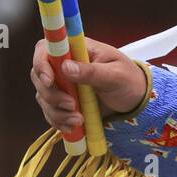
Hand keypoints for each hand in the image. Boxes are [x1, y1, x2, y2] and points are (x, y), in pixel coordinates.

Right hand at [31, 38, 147, 131]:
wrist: (137, 101)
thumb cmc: (129, 81)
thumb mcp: (116, 75)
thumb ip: (92, 71)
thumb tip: (66, 67)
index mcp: (77, 50)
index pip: (46, 49)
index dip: (41, 63)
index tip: (50, 81)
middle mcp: (64, 65)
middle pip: (39, 76)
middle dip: (51, 94)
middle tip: (72, 105)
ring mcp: (63, 84)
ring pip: (43, 97)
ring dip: (57, 112)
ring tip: (79, 120)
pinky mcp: (64, 102)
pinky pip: (51, 112)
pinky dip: (59, 121)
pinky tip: (74, 127)